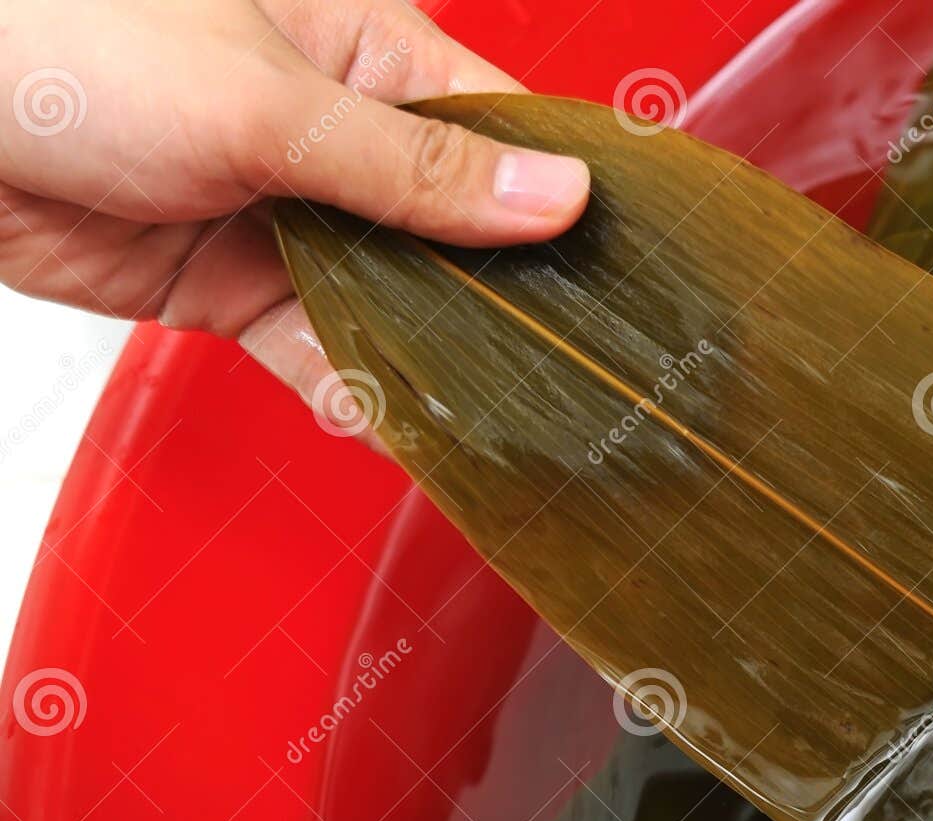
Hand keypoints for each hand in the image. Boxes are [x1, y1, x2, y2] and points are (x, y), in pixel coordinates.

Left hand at [0, 0, 588, 414]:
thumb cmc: (67, 39)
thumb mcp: (268, 104)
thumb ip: (415, 169)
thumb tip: (554, 196)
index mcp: (367, 52)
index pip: (504, 129)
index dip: (563, 197)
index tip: (624, 270)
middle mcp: (342, 137)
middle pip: (458, 232)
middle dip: (504, 298)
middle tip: (570, 368)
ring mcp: (290, 215)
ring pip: (395, 302)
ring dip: (435, 357)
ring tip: (501, 413)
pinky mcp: (234, 285)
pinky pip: (318, 348)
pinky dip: (357, 391)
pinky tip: (405, 427)